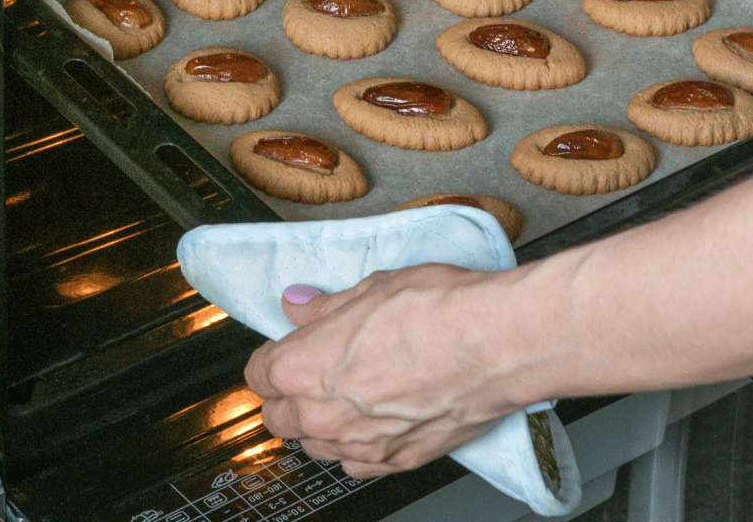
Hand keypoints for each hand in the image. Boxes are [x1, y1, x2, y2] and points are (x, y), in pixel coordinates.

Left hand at [244, 263, 526, 476]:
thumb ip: (327, 307)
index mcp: (301, 365)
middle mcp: (322, 413)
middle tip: (315, 372)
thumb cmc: (439, 311)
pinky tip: (375, 421)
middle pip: (278, 416)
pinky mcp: (395, 461)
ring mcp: (357, 443)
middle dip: (289, 395)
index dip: (272, 357)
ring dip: (321, 424)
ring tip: (349, 396)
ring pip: (314, 445)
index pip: (258, 373)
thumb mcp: (372, 288)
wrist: (495, 344)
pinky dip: (358, 446)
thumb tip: (302, 306)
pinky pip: (356, 464)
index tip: (287, 348)